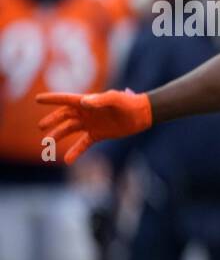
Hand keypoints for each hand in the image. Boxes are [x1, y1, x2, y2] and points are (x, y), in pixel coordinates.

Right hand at [36, 89, 152, 162]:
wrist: (141, 115)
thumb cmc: (128, 103)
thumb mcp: (114, 99)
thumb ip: (99, 100)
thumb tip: (83, 103)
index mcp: (86, 102)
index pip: (65, 99)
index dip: (51, 99)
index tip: (37, 100)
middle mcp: (85, 112)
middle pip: (63, 117)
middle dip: (52, 121)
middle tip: (41, 127)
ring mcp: (90, 124)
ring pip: (69, 130)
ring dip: (58, 136)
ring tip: (46, 145)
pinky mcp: (98, 134)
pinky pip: (83, 144)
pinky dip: (75, 151)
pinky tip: (67, 160)